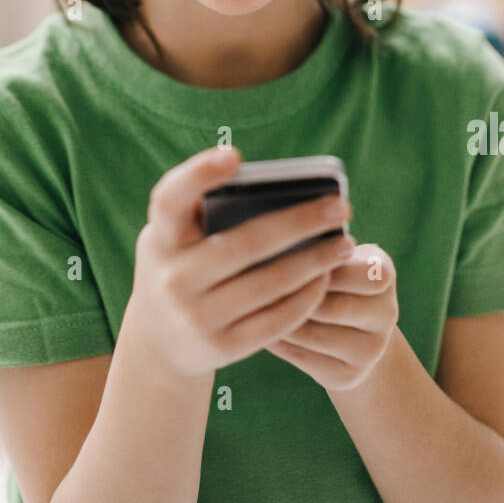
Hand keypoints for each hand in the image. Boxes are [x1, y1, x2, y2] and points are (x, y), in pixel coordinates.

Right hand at [128, 146, 357, 379]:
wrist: (160, 344)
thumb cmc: (181, 267)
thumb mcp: (175, 240)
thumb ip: (207, 214)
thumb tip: (284, 195)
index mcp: (159, 240)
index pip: (170, 200)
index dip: (198, 175)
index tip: (235, 155)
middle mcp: (172, 279)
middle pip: (244, 243)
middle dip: (300, 222)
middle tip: (340, 206)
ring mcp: (195, 317)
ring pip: (269, 283)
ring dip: (315, 261)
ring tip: (344, 244)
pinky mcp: (221, 348)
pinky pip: (276, 319)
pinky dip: (306, 297)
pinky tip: (326, 278)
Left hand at [264, 243, 397, 391]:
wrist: (352, 330)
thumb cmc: (331, 277)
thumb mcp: (335, 257)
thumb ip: (316, 248)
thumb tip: (276, 243)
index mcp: (383, 274)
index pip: (355, 268)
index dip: (322, 266)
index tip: (288, 257)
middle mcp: (386, 314)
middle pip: (332, 306)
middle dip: (293, 297)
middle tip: (255, 286)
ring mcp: (371, 350)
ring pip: (313, 335)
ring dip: (278, 320)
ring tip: (250, 307)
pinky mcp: (349, 376)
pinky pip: (305, 358)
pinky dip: (278, 342)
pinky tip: (259, 328)